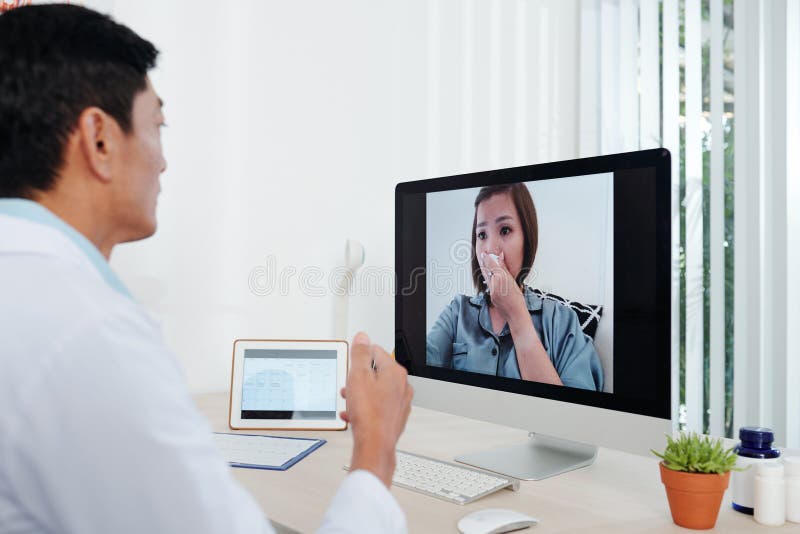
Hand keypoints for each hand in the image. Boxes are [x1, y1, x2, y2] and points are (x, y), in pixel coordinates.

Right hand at [340, 332, 412, 487]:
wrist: (375, 445)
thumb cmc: (369, 414)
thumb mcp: (358, 376)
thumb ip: (360, 354)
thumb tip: (362, 338)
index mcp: (395, 372)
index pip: (377, 351)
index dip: (360, 354)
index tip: (351, 360)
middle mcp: (402, 386)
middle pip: (377, 372)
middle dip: (359, 376)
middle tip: (348, 382)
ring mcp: (400, 403)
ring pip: (377, 390)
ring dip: (360, 392)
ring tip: (349, 399)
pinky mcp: (395, 417)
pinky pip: (377, 406)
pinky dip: (365, 407)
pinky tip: (353, 414)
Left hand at [479, 251, 525, 321]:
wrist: (515, 314)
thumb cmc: (518, 298)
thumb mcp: (513, 281)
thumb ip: (504, 268)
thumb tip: (500, 257)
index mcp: (502, 278)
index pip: (492, 265)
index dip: (487, 258)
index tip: (484, 253)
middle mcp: (495, 284)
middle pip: (487, 271)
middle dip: (484, 264)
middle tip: (482, 257)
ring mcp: (491, 291)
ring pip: (487, 278)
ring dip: (487, 272)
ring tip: (487, 266)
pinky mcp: (490, 296)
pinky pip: (489, 286)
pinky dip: (490, 281)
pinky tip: (492, 279)